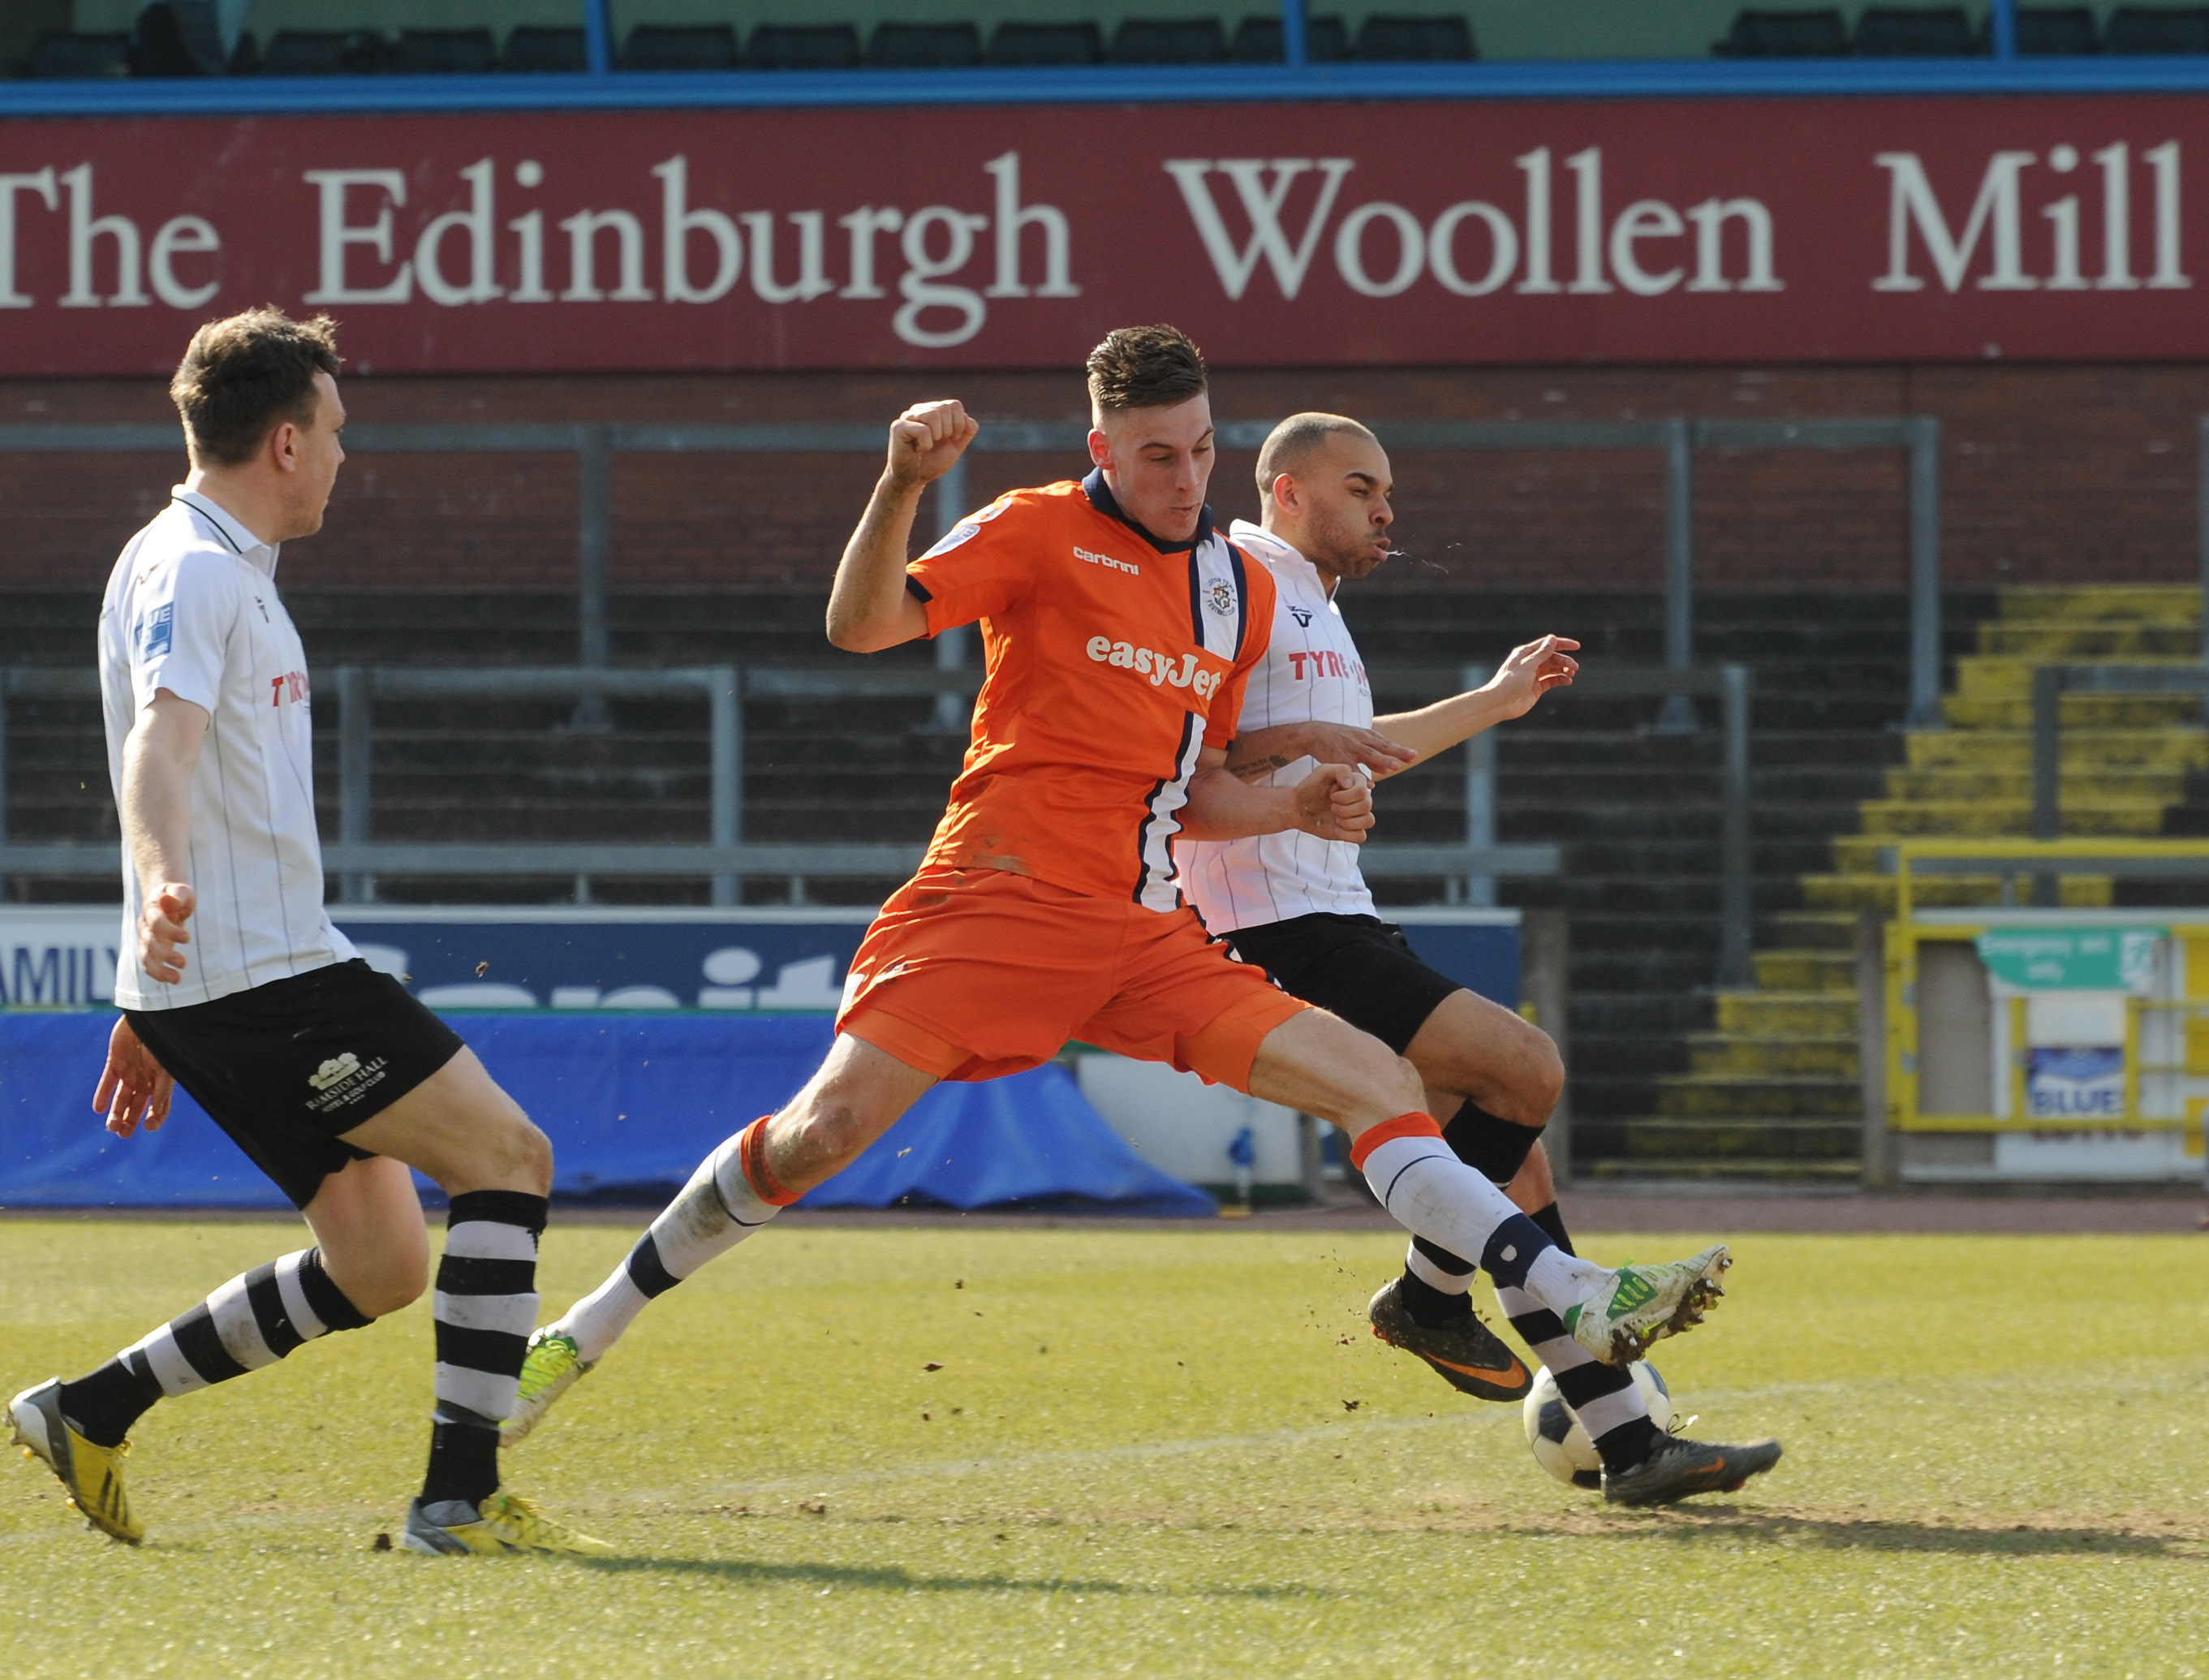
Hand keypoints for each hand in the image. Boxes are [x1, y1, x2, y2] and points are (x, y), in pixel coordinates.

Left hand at [95, 1016, 172, 1138]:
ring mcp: (131, 1071)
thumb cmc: (163, 1040)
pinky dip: (103, 1095)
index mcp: (163, 1081)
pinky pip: (108, 1082)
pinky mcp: (116, 1061)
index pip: (161, 1107)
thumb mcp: (166, 1068)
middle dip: (131, 1121)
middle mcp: (147, 1079)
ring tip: (110, 1126)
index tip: (148, 1126)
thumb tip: (159, 1114)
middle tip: (122, 1134)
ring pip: (122, 1097)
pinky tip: (98, 1109)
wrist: (149, 1015)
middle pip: (138, 1106)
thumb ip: (162, 1090)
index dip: (156, 1119)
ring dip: (116, 1113)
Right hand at [137, 880, 193, 984]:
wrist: (165, 898)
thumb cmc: (177, 895)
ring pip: (146, 957)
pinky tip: (174, 980)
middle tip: (183, 963)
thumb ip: (178, 894)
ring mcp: (146, 938)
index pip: (156, 922)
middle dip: (164, 955)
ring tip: (176, 979)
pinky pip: (148, 964)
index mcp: (152, 909)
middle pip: (149, 943)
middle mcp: (145, 925)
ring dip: (159, 970)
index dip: (169, 931)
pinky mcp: (150, 949)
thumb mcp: (181, 890)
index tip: (187, 938)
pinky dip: (157, 974)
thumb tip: (172, 900)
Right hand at [885, 400, 979, 490]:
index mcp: (933, 411)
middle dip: (949, 430)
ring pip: (934, 414)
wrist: (913, 480)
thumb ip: (967, 432)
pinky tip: (917, 450)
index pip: (954, 405)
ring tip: (926, 446)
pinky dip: (925, 445)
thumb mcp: (956, 447)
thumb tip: (968, 419)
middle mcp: (920, 410)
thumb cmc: (932, 462)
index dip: (959, 424)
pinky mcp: (898, 427)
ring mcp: (907, 417)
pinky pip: (923, 430)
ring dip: (936, 436)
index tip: (952, 439)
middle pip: (945, 407)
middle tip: (937, 443)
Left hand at [1293, 763, 1374, 843]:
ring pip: (1369, 821)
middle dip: (1344, 809)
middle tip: (1331, 807)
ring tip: (1336, 818)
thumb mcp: (1322, 772)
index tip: (1332, 795)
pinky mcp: (1354, 830)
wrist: (1299, 807)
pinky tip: (1336, 829)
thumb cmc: (1310, 787)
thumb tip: (1350, 783)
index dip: (1346, 797)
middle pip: (1366, 806)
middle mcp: (1361, 798)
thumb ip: (1340, 770)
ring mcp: (1358, 815)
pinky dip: (1348, 835)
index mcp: (1357, 783)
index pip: (1363, 791)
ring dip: (1348, 822)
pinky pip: (1361, 836)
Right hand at [1299, 722, 1417, 779]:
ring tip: (1395, 768)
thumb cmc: (1338, 739)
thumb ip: (1372, 756)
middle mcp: (1360, 739)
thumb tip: (1389, 769)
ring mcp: (1349, 747)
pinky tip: (1370, 784)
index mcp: (1366, 736)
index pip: (1386, 743)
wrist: (1313, 733)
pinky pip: (1351, 768)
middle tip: (1412, 757)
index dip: (1400, 749)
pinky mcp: (1338, 757)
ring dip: (1382, 760)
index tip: (1415, 755)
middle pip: (1381, 746)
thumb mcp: (1357, 742)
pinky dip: (1361, 775)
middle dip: (1397, 752)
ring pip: (1368, 754)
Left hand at [1485, 635, 1579, 719]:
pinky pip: (1552, 680)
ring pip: (1553, 669)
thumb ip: (1542, 653)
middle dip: (1564, 661)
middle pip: (1552, 658)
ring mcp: (1534, 675)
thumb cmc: (1510, 682)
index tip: (1577, 646)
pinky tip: (1568, 681)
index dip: (1563, 644)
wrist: (1500, 703)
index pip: (1547, 645)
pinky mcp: (1537, 687)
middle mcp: (1530, 663)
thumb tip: (1552, 638)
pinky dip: (1560, 680)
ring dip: (1564, 670)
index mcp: (1526, 653)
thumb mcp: (1528, 665)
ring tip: (1572, 674)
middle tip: (1575, 667)